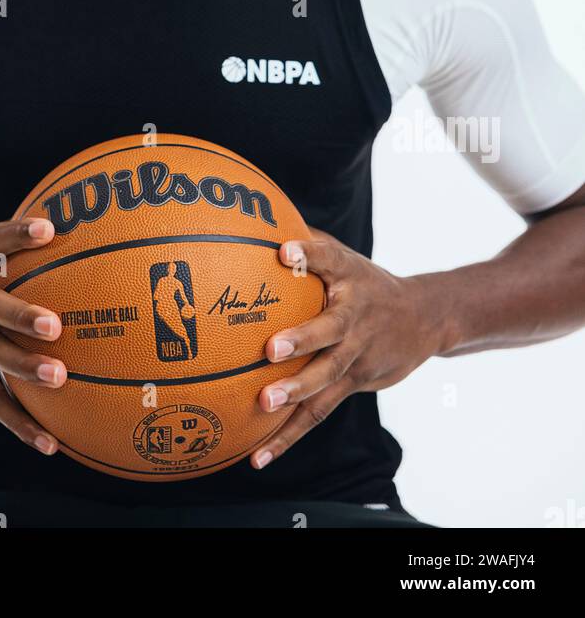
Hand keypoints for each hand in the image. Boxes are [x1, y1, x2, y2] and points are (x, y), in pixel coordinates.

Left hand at [250, 229, 442, 469]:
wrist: (424, 318)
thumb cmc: (366, 281)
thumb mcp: (344, 256)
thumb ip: (306, 243)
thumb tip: (255, 224)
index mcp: (349, 278)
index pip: (329, 260)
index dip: (308, 254)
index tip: (284, 251)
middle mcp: (354, 317)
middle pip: (328, 329)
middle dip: (301, 339)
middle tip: (271, 349)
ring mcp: (357, 354)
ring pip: (326, 376)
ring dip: (295, 392)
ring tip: (263, 404)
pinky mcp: (354, 383)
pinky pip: (318, 412)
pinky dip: (288, 435)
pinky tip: (257, 456)